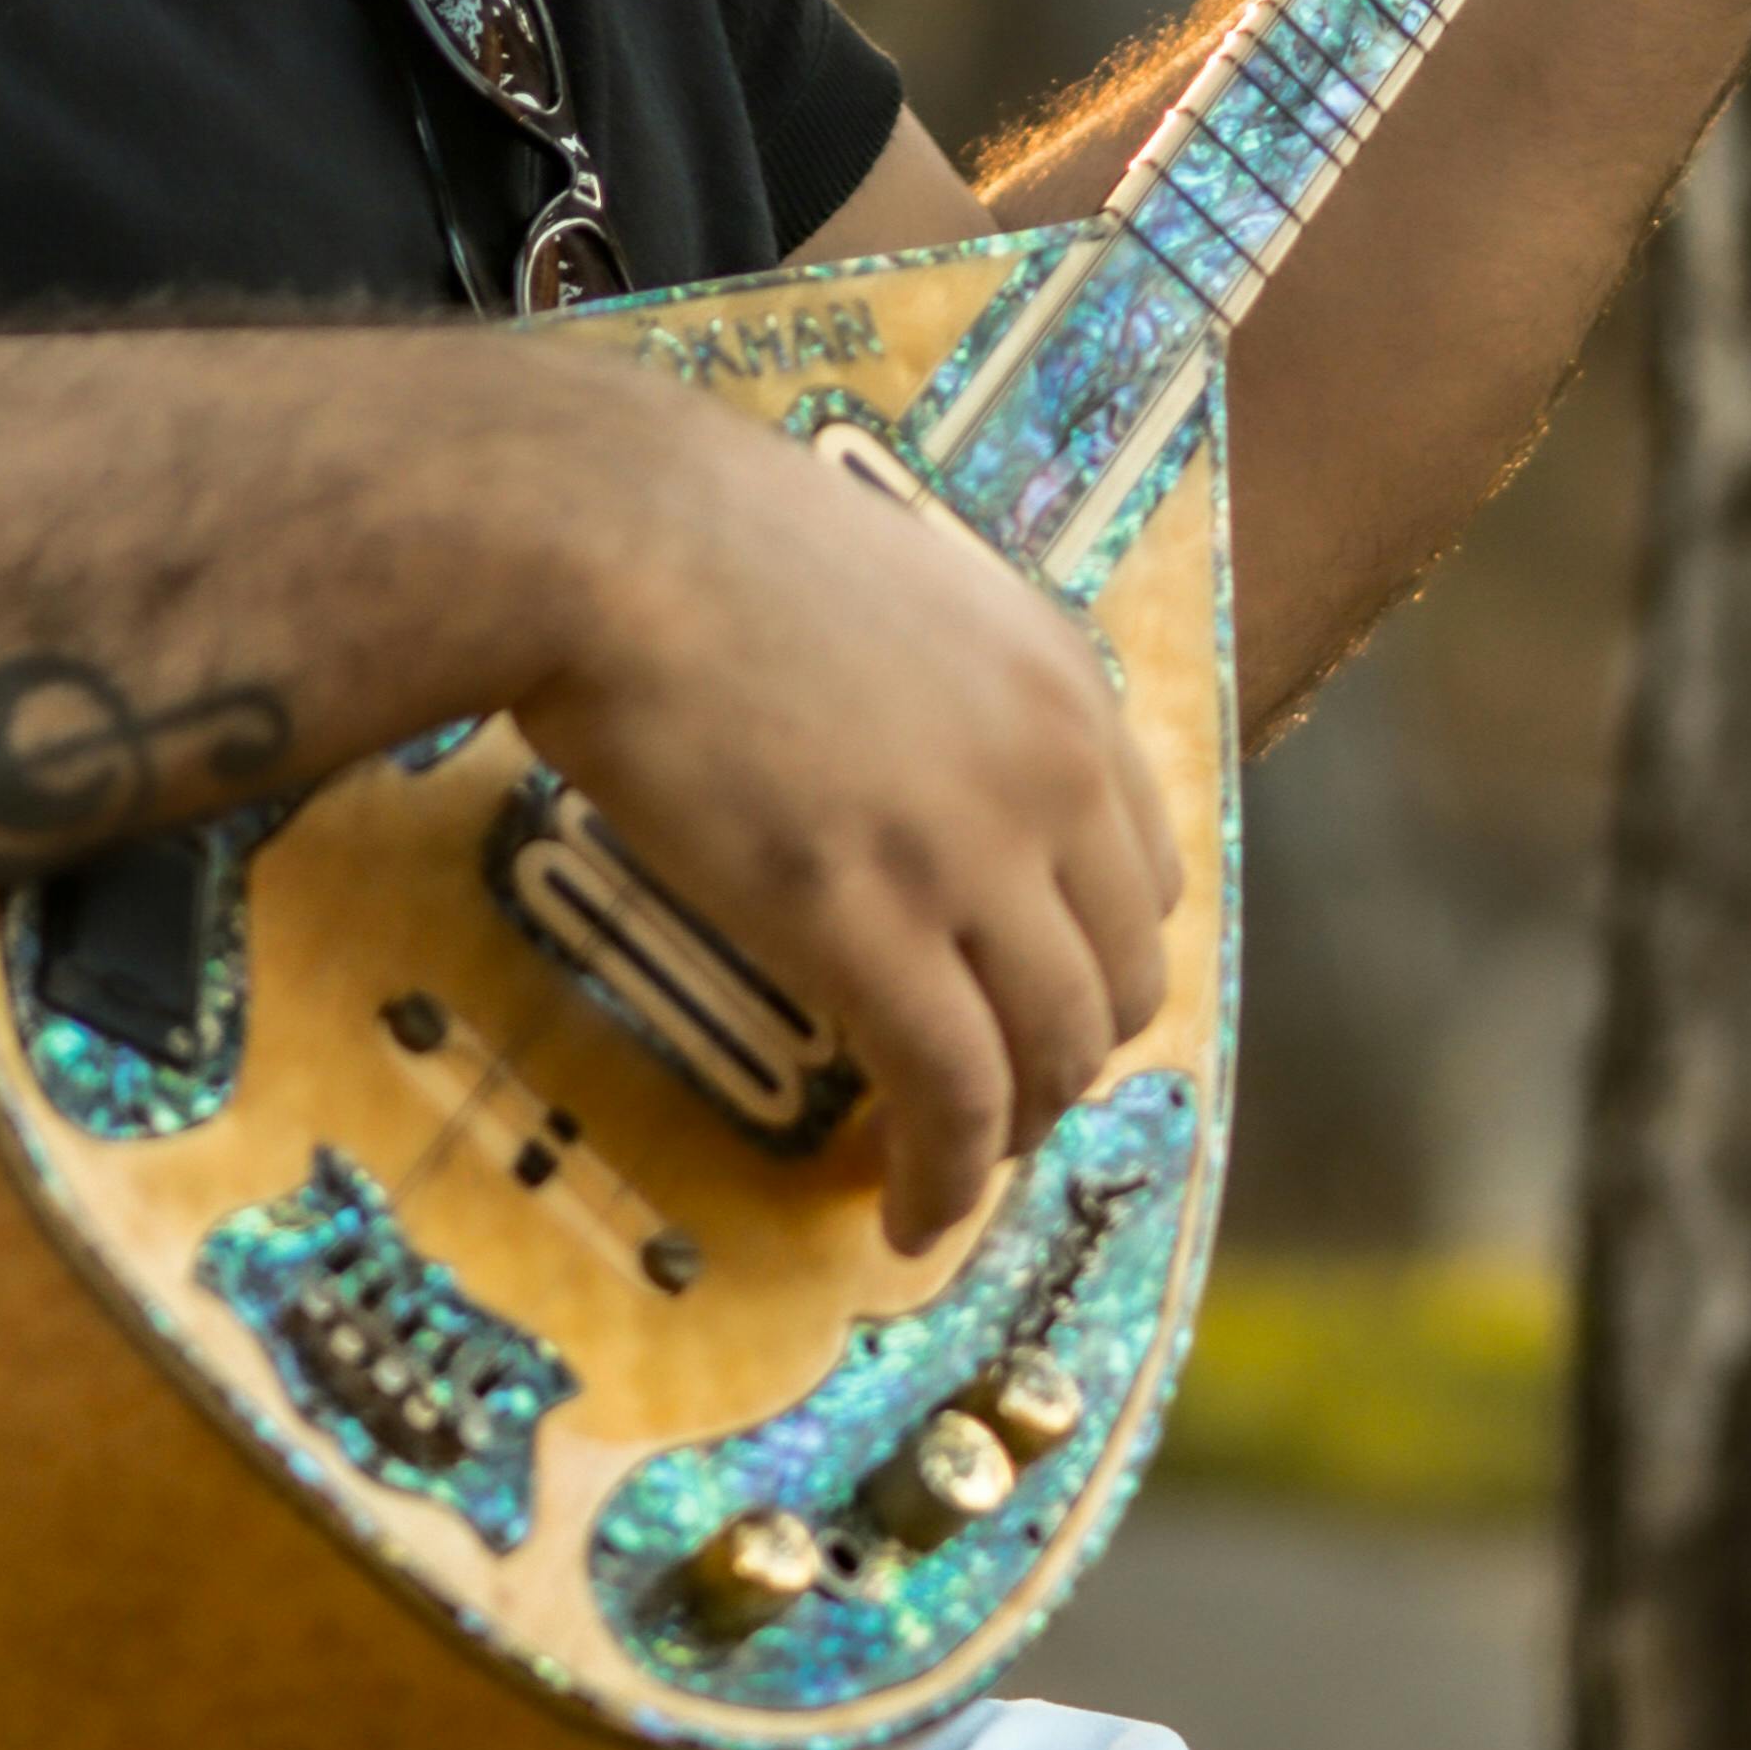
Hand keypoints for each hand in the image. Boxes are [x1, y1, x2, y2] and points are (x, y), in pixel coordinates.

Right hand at [509, 385, 1181, 1251]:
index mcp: (1064, 685)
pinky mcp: (867, 922)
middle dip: (1056, 1067)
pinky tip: (903, 1217)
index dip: (1091, 970)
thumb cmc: (699, 542)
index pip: (1144, 877)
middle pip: (1115, 982)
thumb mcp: (888, 591)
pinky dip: (943, 1178)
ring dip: (1006, 1137)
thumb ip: (944, 690)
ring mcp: (969, 851)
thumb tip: (916, 781)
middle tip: (979, 1110)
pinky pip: (950, 1094)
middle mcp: (1053, 772)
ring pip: (1051, 1052)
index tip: (1027, 1013)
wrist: (606, 533)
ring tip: (939, 1173)